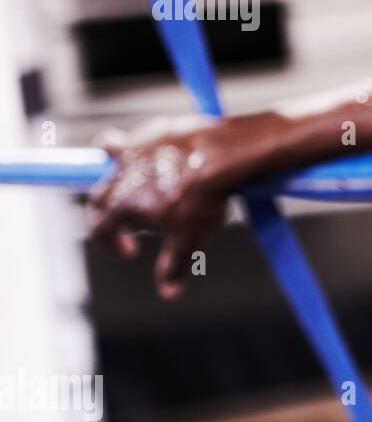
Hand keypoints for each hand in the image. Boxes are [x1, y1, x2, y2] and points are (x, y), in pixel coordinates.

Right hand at [88, 115, 253, 298]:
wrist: (223, 154)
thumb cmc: (203, 198)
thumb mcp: (189, 239)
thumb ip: (174, 267)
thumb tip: (168, 293)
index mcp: (121, 202)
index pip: (98, 227)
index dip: (110, 244)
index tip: (131, 251)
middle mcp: (120, 172)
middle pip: (99, 191)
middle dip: (109, 210)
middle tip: (132, 222)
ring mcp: (136, 146)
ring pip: (109, 151)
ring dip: (115, 167)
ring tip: (135, 180)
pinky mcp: (156, 128)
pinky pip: (140, 137)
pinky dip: (145, 148)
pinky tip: (168, 159)